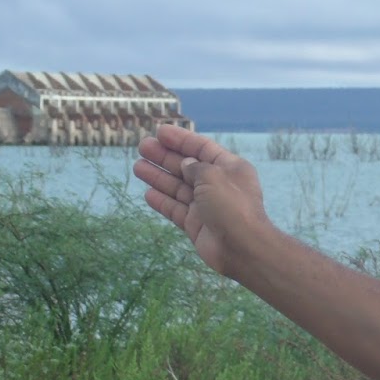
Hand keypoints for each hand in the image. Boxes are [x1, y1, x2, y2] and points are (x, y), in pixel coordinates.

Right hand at [133, 125, 267, 277]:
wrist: (242, 248)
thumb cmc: (231, 206)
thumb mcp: (213, 176)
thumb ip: (195, 167)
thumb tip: (185, 165)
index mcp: (230, 168)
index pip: (202, 148)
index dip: (181, 139)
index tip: (160, 132)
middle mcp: (218, 185)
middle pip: (187, 167)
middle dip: (165, 157)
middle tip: (143, 147)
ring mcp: (206, 206)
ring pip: (178, 188)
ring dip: (159, 177)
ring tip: (137, 167)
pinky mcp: (196, 225)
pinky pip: (176, 210)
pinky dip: (162, 202)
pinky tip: (148, 194)